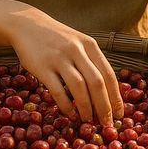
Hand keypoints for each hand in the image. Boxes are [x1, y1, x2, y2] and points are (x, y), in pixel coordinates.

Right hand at [6, 13, 123, 126]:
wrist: (27, 25)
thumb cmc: (58, 39)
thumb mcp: (79, 43)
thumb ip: (92, 62)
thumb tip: (108, 92)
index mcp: (90, 45)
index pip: (109, 74)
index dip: (115, 97)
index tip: (120, 114)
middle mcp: (77, 50)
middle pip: (97, 82)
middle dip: (104, 106)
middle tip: (107, 124)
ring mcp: (59, 57)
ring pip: (79, 87)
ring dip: (86, 107)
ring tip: (88, 121)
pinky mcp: (42, 66)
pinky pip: (57, 89)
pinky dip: (66, 104)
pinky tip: (70, 113)